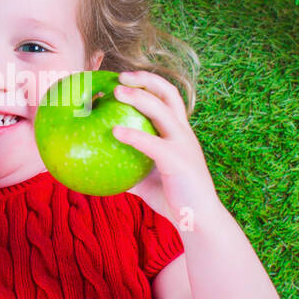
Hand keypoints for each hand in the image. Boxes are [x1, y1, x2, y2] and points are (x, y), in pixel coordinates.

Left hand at [110, 70, 222, 229]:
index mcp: (179, 133)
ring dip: (139, 97)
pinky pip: (153, 143)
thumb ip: (129, 167)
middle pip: (169, 93)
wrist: (199, 221)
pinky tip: (115, 131)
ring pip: (163, 110)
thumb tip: (99, 165)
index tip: (123, 78)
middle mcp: (183, 133)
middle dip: (145, 79)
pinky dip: (133, 134)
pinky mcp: (178, 161)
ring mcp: (183, 145)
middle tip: (119, 76)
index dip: (147, 83)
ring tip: (117, 91)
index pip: (167, 98)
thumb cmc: (173, 199)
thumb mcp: (147, 179)